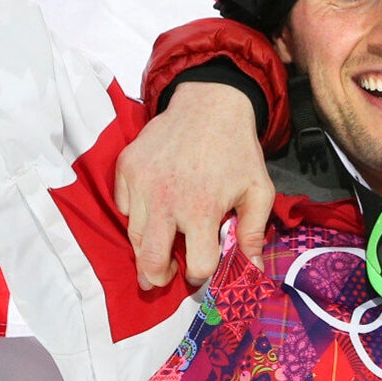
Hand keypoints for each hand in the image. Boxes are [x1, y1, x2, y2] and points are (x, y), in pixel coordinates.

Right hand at [114, 81, 273, 289]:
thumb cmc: (237, 150)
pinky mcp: (126, 169)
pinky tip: (154, 209)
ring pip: (134, 237)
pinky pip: (124, 207)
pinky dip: (136, 215)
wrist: (209, 104)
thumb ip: (253, 234)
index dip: (201, 273)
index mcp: (202, 209)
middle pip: (150, 260)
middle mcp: (166, 200)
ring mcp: (141, 184)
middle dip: (158, 277)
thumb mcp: (257, 191)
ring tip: (160, 248)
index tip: (203, 267)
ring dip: (146, 248)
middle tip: (165, 276)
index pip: (196, 265)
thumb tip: (253, 272)